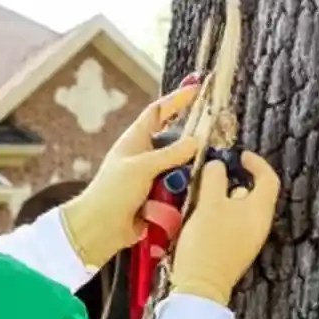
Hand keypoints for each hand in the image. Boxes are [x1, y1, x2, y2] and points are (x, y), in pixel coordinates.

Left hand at [60, 84, 200, 268]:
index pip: (158, 112)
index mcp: (136, 140)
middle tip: (218, 133)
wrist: (100, 229)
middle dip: (194, 137)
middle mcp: (145, 155)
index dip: (176, 100)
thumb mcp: (141, 167)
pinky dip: (189, 187)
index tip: (197, 90)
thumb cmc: (113, 191)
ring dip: (192, 166)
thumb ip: (169, 154)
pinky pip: (180, 187)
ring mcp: (153, 176)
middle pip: (175, 139)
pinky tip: (205, 186)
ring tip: (215, 163)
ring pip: (181, 165)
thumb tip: (196, 141)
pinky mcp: (159, 197)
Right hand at [170, 151, 279, 303]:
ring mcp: (247, 238)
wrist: (200, 286)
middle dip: (236, 178)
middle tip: (215, 170)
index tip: (238, 155)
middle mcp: (259, 224)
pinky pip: (232, 221)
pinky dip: (220, 210)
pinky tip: (201, 211)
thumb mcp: (209, 203)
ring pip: (240, 207)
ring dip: (224, 194)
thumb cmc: (208, 242)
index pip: (269, 178)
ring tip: (203, 189)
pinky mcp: (234, 248)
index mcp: (260, 210)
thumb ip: (215, 178)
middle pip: (254, 192)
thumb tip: (218, 164)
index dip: (256, 162)